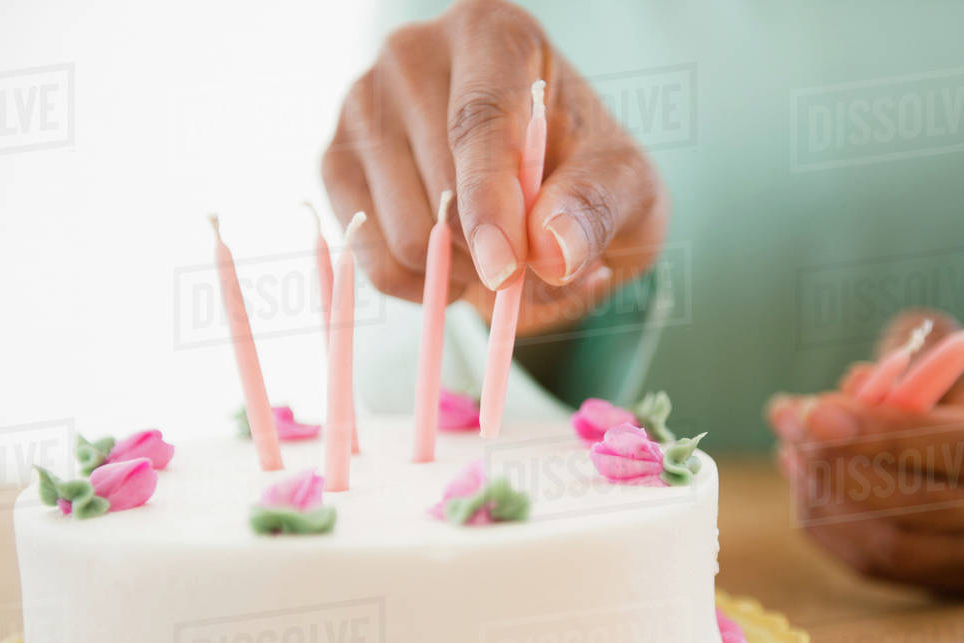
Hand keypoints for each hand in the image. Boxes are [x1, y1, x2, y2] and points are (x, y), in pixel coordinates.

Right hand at [321, 0, 667, 334]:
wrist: (547, 192)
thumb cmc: (589, 176)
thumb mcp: (628, 188)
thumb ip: (599, 207)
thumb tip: (552, 250)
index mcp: (492, 34)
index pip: (479, 121)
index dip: (492, 203)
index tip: (508, 270)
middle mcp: (412, 55)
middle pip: (440, 189)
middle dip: (496, 252)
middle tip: (535, 261)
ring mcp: (362, 107)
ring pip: (402, 235)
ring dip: (462, 274)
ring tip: (498, 255)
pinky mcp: (335, 163)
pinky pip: (374, 262)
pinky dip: (424, 286)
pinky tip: (455, 262)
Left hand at [768, 310, 963, 595]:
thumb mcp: (946, 351)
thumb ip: (901, 355)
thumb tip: (851, 388)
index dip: (887, 435)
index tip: (816, 413)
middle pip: (933, 505)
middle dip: (844, 468)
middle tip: (791, 430)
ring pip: (902, 547)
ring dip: (829, 503)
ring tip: (792, 456)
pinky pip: (887, 571)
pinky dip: (834, 533)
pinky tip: (806, 492)